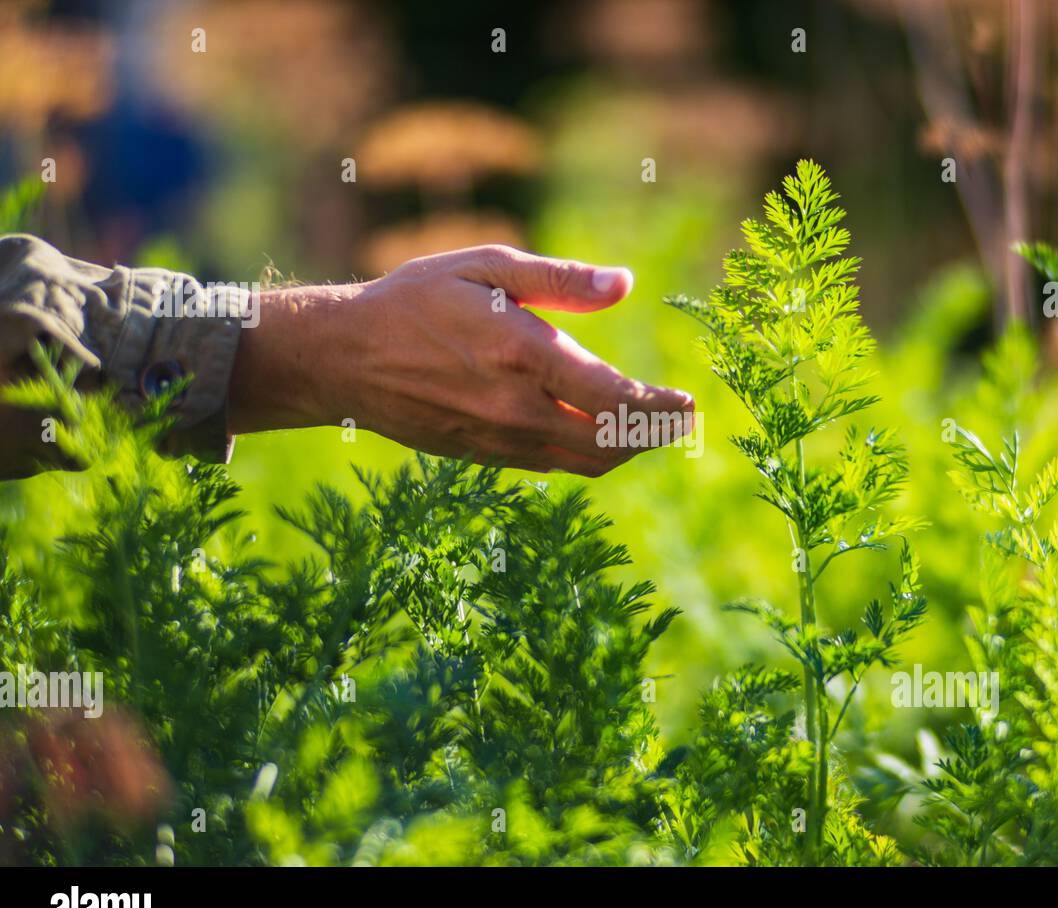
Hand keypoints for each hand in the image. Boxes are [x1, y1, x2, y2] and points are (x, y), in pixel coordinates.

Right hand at [228, 245, 694, 475]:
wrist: (344, 356)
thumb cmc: (416, 298)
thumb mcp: (486, 266)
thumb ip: (560, 280)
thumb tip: (624, 284)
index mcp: (524, 356)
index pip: (615, 401)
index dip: (660, 409)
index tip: (689, 405)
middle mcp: (517, 408)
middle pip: (609, 443)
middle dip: (654, 436)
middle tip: (682, 422)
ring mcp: (499, 439)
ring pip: (583, 463)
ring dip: (625, 451)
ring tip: (652, 432)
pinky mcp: (483, 455)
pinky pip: (551, 465)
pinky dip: (587, 456)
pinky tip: (599, 437)